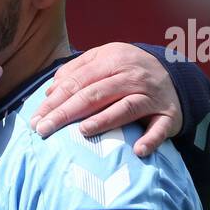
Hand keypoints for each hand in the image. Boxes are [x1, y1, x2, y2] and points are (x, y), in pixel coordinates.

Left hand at [29, 43, 180, 157]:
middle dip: (66, 112)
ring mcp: (151, 95)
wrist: (174, 75)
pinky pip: (160, 128)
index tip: (35, 119)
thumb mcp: (104, 59)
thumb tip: (49, 90)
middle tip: (44, 130)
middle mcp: (132, 76)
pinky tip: (138, 151)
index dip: (54, 101)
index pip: (77, 81)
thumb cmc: (126, 71)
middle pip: (95, 94)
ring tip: (82, 131)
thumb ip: (76, 70)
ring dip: (104, 120)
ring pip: (125, 107)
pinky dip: (151, 139)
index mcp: (113, 59)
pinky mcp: (169, 114)